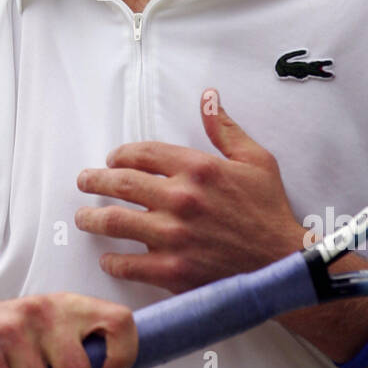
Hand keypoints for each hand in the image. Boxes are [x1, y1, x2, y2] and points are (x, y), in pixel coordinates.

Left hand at [75, 89, 307, 294]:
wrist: (284, 264)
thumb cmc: (269, 212)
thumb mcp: (255, 161)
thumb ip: (224, 129)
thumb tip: (208, 97)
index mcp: (198, 169)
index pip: (142, 153)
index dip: (121, 154)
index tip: (112, 159)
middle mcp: (181, 199)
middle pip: (120, 183)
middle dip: (95, 180)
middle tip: (84, 181)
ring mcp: (173, 236)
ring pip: (115, 222)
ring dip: (92, 218)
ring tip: (84, 216)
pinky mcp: (172, 270)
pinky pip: (128, 264)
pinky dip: (113, 261)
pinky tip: (108, 258)